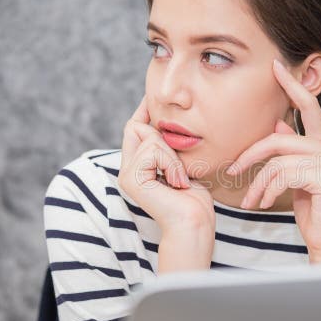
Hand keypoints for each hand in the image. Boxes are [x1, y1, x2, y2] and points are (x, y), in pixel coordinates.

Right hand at [118, 96, 215, 269]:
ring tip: (179, 178)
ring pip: (149, 138)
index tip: (153, 96)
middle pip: (135, 126)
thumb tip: (166, 119)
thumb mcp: (181, 164)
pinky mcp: (131, 178)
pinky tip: (176, 183)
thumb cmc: (194, 199)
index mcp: (137, 166)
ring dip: (172, 155)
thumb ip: (168, 147)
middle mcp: (127, 169)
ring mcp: (126, 174)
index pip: (134, 127)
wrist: (194, 223)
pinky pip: (153, 150)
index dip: (143, 110)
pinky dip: (171, 163)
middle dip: (162, 137)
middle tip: (177, 166)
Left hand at [226, 59, 320, 263]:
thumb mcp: (294, 176)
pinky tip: (262, 204)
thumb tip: (278, 124)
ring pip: (277, 160)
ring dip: (257, 183)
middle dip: (250, 155)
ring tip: (250, 200)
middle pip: (277, 138)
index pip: (307, 105)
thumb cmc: (311, 208)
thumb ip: (289, 150)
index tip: (276, 65)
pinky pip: (282, 175)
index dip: (292, 84)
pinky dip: (266, 191)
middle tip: (231, 171)